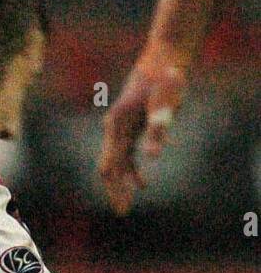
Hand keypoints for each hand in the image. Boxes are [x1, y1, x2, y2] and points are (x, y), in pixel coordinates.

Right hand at [98, 53, 185, 214]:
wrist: (163, 60)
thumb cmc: (164, 80)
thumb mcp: (164, 104)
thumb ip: (158, 129)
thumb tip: (153, 157)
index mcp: (117, 125)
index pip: (111, 164)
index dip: (115, 188)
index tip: (122, 207)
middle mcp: (114, 128)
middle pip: (109, 165)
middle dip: (115, 190)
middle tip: (122, 212)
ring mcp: (121, 127)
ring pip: (116, 161)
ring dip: (122, 182)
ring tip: (127, 204)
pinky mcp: (130, 126)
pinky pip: (126, 153)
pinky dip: (131, 169)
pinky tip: (141, 183)